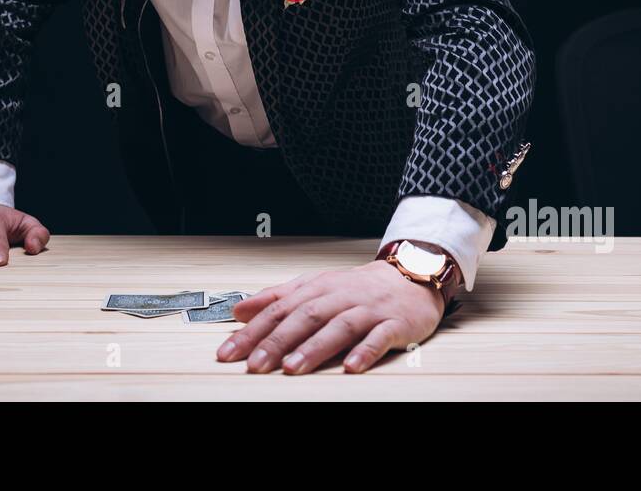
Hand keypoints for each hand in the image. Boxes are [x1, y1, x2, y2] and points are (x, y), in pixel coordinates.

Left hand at [216, 260, 444, 373]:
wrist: (411, 274)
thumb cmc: (358, 287)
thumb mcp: (314, 286)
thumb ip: (276, 297)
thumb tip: (238, 310)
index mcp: (317, 288)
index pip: (278, 309)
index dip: (252, 330)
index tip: (229, 351)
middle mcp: (339, 297)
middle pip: (304, 317)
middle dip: (277, 341)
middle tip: (254, 364)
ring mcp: (367, 310)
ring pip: (338, 327)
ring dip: (314, 348)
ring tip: (292, 367)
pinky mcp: (394, 324)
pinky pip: (379, 338)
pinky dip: (364, 351)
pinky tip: (351, 366)